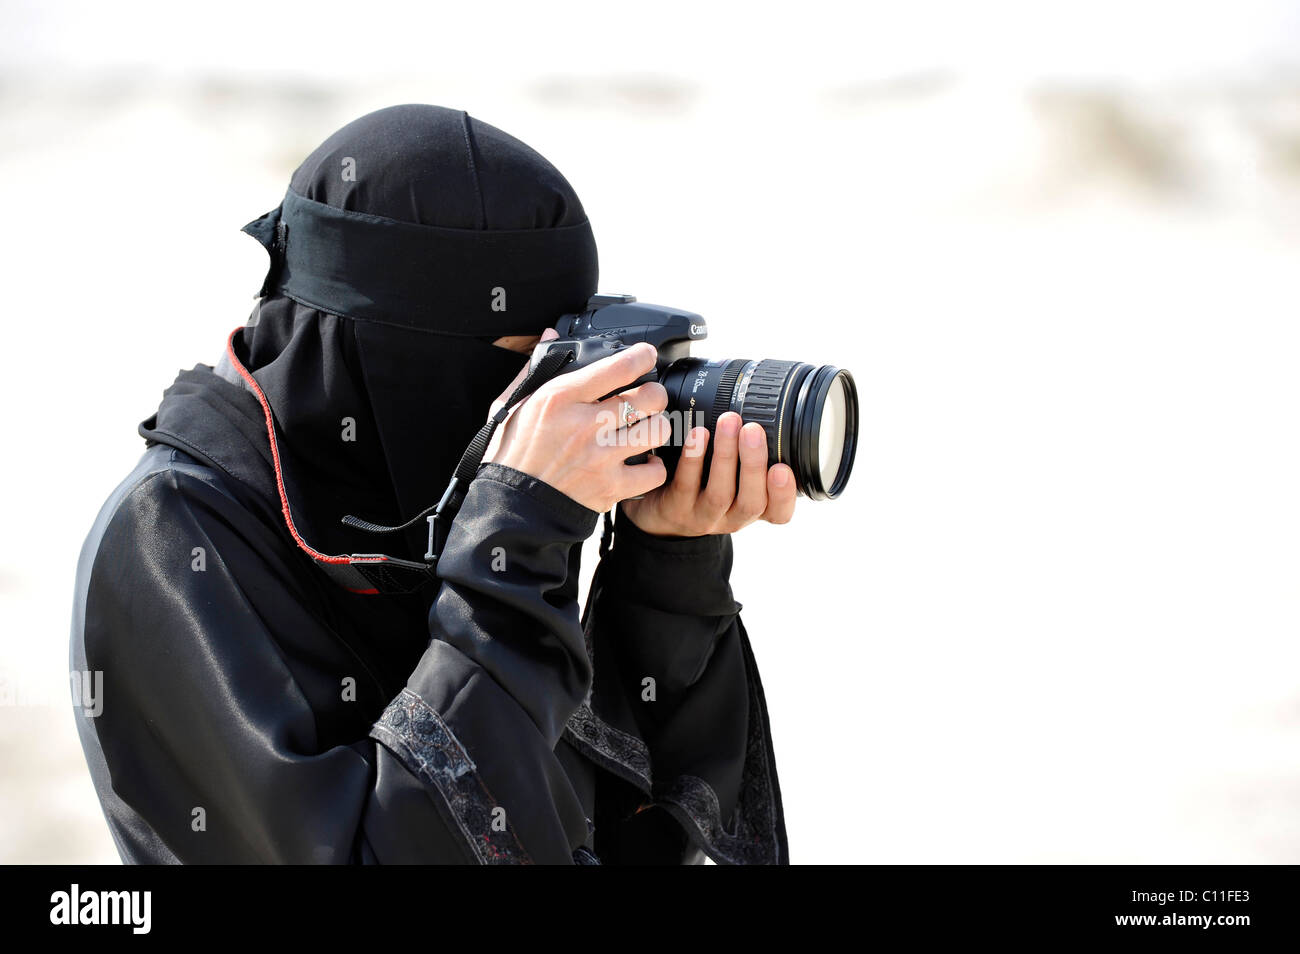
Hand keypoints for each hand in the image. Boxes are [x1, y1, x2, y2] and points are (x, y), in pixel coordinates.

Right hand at [484, 333, 673, 512]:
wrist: (511, 506)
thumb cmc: (511, 456)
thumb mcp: (511, 405)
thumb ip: (534, 368)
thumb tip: (551, 335)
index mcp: (561, 398)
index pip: (618, 367)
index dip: (642, 356)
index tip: (647, 356)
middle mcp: (586, 425)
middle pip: (649, 397)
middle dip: (655, 394)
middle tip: (649, 398)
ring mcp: (601, 457)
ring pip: (657, 430)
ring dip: (656, 428)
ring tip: (646, 429)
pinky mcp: (610, 487)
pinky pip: (653, 472)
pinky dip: (653, 468)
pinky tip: (642, 462)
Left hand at [620, 412, 796, 536]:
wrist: (658, 510)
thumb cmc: (703, 485)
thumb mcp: (732, 478)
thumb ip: (749, 454)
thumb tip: (762, 402)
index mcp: (751, 507)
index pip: (779, 512)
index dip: (784, 494)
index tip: (783, 468)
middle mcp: (731, 517)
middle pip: (751, 501)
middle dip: (754, 464)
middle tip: (753, 430)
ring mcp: (702, 516)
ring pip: (720, 494)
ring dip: (726, 456)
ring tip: (728, 422)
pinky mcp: (675, 509)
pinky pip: (685, 485)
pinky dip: (693, 458)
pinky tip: (697, 434)